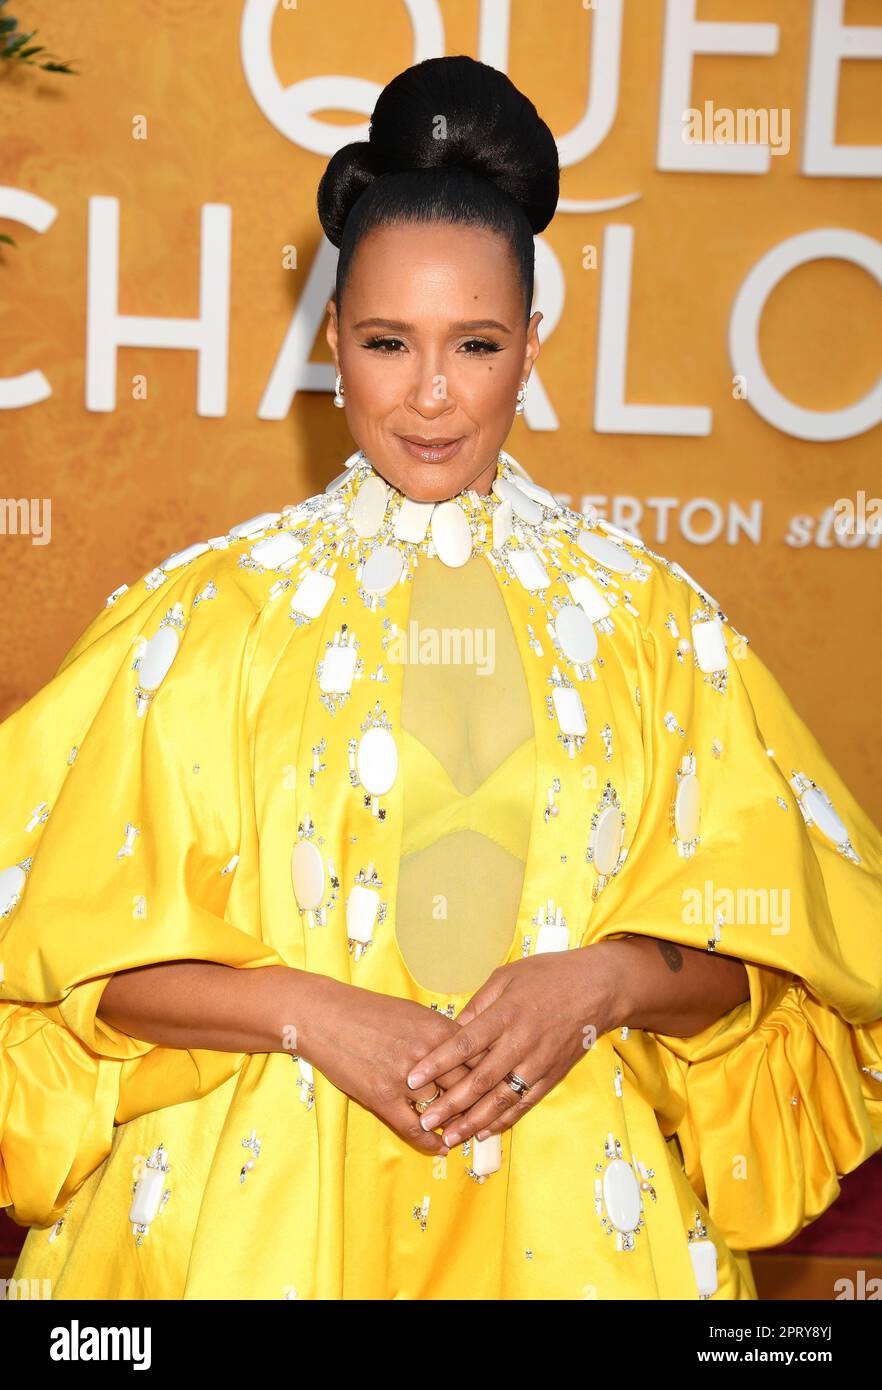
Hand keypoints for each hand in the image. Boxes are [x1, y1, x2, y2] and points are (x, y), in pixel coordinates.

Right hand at [299, 976, 486, 1156]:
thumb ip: (441, 1035)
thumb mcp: (414, 1014)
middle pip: (470, 1087)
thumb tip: (465, 1054)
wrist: (326, 1016)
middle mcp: (429, 1054)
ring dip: (459, 1125)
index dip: (495, 1078)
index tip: (503, 1090)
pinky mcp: (383, 1097)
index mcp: (440, 1030)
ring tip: (469, 1136)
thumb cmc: (370, 1011)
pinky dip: (430, 1141)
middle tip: (492, 1120)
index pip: (482, 1060)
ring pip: (445, 1110)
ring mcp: (406, 1078)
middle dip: (483, 1106)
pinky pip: (414, 1128)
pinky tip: (440, 1146)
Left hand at [402, 946, 621, 1147]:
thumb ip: (478, 1005)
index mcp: (505, 1014)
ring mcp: (538, 1062)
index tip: (412, 1078)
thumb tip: (452, 1029)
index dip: (436, 1064)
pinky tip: (484, 1131)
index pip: (463, 1045)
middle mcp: (520, 1042)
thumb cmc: (548, 976)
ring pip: (501, 1099)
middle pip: (479, 1079)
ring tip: (449, 1137)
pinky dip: (504, 1120)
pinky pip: (524, 1103)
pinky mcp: (552, 1075)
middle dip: (449, 1103)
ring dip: (473, 1121)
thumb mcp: (506, 977)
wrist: (597, 988)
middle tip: (424, 1120)